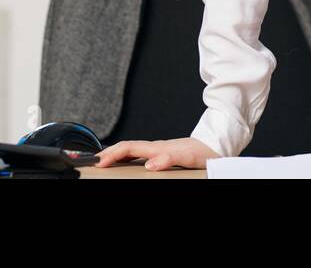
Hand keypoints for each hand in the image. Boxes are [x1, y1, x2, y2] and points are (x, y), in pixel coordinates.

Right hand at [92, 137, 218, 170]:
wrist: (214, 146)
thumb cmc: (202, 152)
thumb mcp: (186, 157)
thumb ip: (167, 159)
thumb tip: (149, 164)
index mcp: (157, 148)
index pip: (129, 148)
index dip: (113, 154)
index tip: (100, 162)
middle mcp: (156, 147)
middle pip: (126, 147)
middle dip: (109, 153)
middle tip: (96, 162)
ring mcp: (158, 149)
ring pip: (132, 149)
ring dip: (117, 154)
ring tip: (106, 161)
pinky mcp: (163, 152)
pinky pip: (139, 153)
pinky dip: (128, 156)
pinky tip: (127, 162)